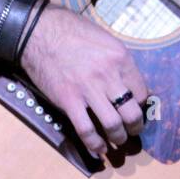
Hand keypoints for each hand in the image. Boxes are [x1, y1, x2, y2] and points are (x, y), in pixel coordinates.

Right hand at [19, 5, 149, 158]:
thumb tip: (126, 81)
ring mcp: (88, 90)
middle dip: (135, 127)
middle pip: (132, 113)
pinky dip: (95, 144)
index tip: (134, 107)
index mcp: (120, 58)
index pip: (141, 92)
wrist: (38, 31)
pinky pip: (86, 130)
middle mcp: (108, 75)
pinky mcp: (68, 101)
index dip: (140, 104)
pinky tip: (98, 148)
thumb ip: (117, 61)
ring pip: (113, 126)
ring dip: (118, 138)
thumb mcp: (103, 39)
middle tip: (132, 130)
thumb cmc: (71, 30)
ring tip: (117, 140)